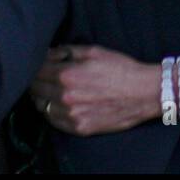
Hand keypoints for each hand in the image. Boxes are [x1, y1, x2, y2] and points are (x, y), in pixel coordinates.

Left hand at [28, 45, 159, 135]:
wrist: (144, 93)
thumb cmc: (120, 68)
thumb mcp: (93, 51)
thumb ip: (66, 51)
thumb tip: (49, 52)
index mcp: (67, 75)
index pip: (36, 71)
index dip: (35, 65)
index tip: (39, 63)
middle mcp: (65, 97)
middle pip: (35, 89)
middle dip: (36, 80)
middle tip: (42, 76)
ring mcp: (72, 115)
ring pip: (42, 106)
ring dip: (42, 97)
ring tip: (50, 90)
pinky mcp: (79, 128)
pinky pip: (54, 121)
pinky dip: (52, 111)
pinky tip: (59, 104)